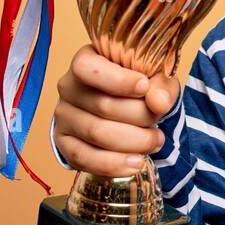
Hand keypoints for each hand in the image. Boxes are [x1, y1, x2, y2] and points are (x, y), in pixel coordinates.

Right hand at [51, 44, 182, 176]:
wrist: (124, 109)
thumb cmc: (139, 87)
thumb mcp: (156, 79)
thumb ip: (161, 87)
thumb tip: (159, 103)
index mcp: (87, 60)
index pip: (89, 68)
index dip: (118, 80)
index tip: (144, 87)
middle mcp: (68, 87)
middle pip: (103, 105)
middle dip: (140, 117)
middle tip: (159, 122)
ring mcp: (63, 116)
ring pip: (97, 133)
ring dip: (133, 142)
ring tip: (155, 142)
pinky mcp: (64, 143)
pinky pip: (84, 158)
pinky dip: (113, 164)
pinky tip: (135, 162)